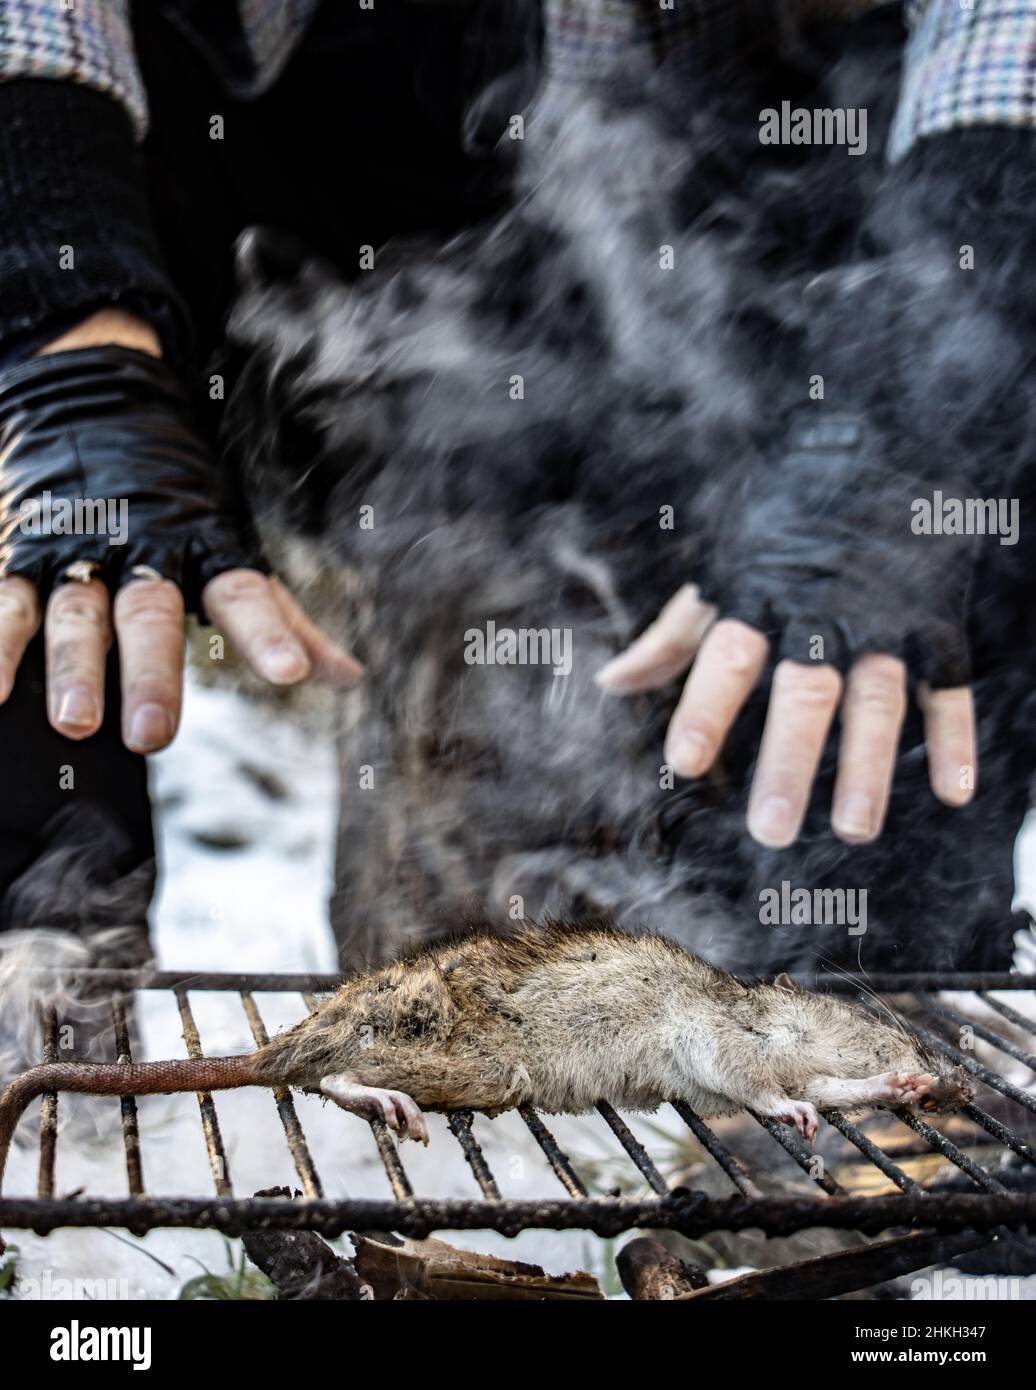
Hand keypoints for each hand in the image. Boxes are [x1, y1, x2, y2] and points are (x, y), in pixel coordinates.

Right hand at [0, 314, 361, 752]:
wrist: (95, 403)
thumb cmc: (178, 500)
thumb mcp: (233, 549)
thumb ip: (284, 620)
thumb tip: (351, 678)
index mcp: (205, 548)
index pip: (244, 593)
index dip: (267, 634)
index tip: (288, 674)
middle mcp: (144, 549)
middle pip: (150, 612)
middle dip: (153, 673)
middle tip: (153, 736)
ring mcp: (79, 548)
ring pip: (75, 610)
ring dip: (74, 667)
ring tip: (77, 722)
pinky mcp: (21, 549)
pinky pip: (5, 598)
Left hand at [595, 414, 976, 848]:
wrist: (879, 448)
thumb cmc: (782, 521)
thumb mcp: (720, 568)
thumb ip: (673, 634)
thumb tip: (611, 684)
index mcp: (761, 598)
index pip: (727, 658)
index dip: (706, 709)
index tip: (684, 761)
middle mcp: (822, 615)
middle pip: (805, 694)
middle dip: (790, 762)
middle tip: (771, 828)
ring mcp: (884, 621)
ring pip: (878, 700)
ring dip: (868, 768)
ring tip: (855, 829)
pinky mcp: (934, 623)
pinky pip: (950, 687)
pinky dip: (956, 738)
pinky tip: (956, 790)